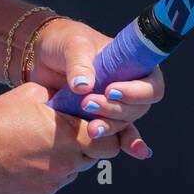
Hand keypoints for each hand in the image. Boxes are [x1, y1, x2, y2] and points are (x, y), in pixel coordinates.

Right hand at [0, 82, 120, 193]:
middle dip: (81, 146)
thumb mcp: (33, 94)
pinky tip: (20, 163)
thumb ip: (60, 99)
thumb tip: (73, 98)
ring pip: (69, 174)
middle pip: (90, 159)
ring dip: (60, 162)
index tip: (94, 127)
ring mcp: (52, 186)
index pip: (111, 142)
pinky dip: (41, 176)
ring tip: (32, 147)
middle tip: (59, 135)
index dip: (105, 134)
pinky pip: (49, 187)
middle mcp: (67, 166)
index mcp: (71, 137)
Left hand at [26, 17, 160, 159]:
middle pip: (138, 108)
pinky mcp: (99, 116)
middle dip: (115, 110)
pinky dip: (123, 143)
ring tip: (90, 127)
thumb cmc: (64, 40)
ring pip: (125, 123)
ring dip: (110, 127)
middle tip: (88, 104)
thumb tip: (84, 86)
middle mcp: (129, 85)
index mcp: (132, 63)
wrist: (43, 55)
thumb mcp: (73, 44)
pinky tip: (132, 152)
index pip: (150, 83)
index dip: (136, 92)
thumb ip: (79, 63)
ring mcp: (115, 103)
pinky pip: (117, 133)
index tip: (111, 91)